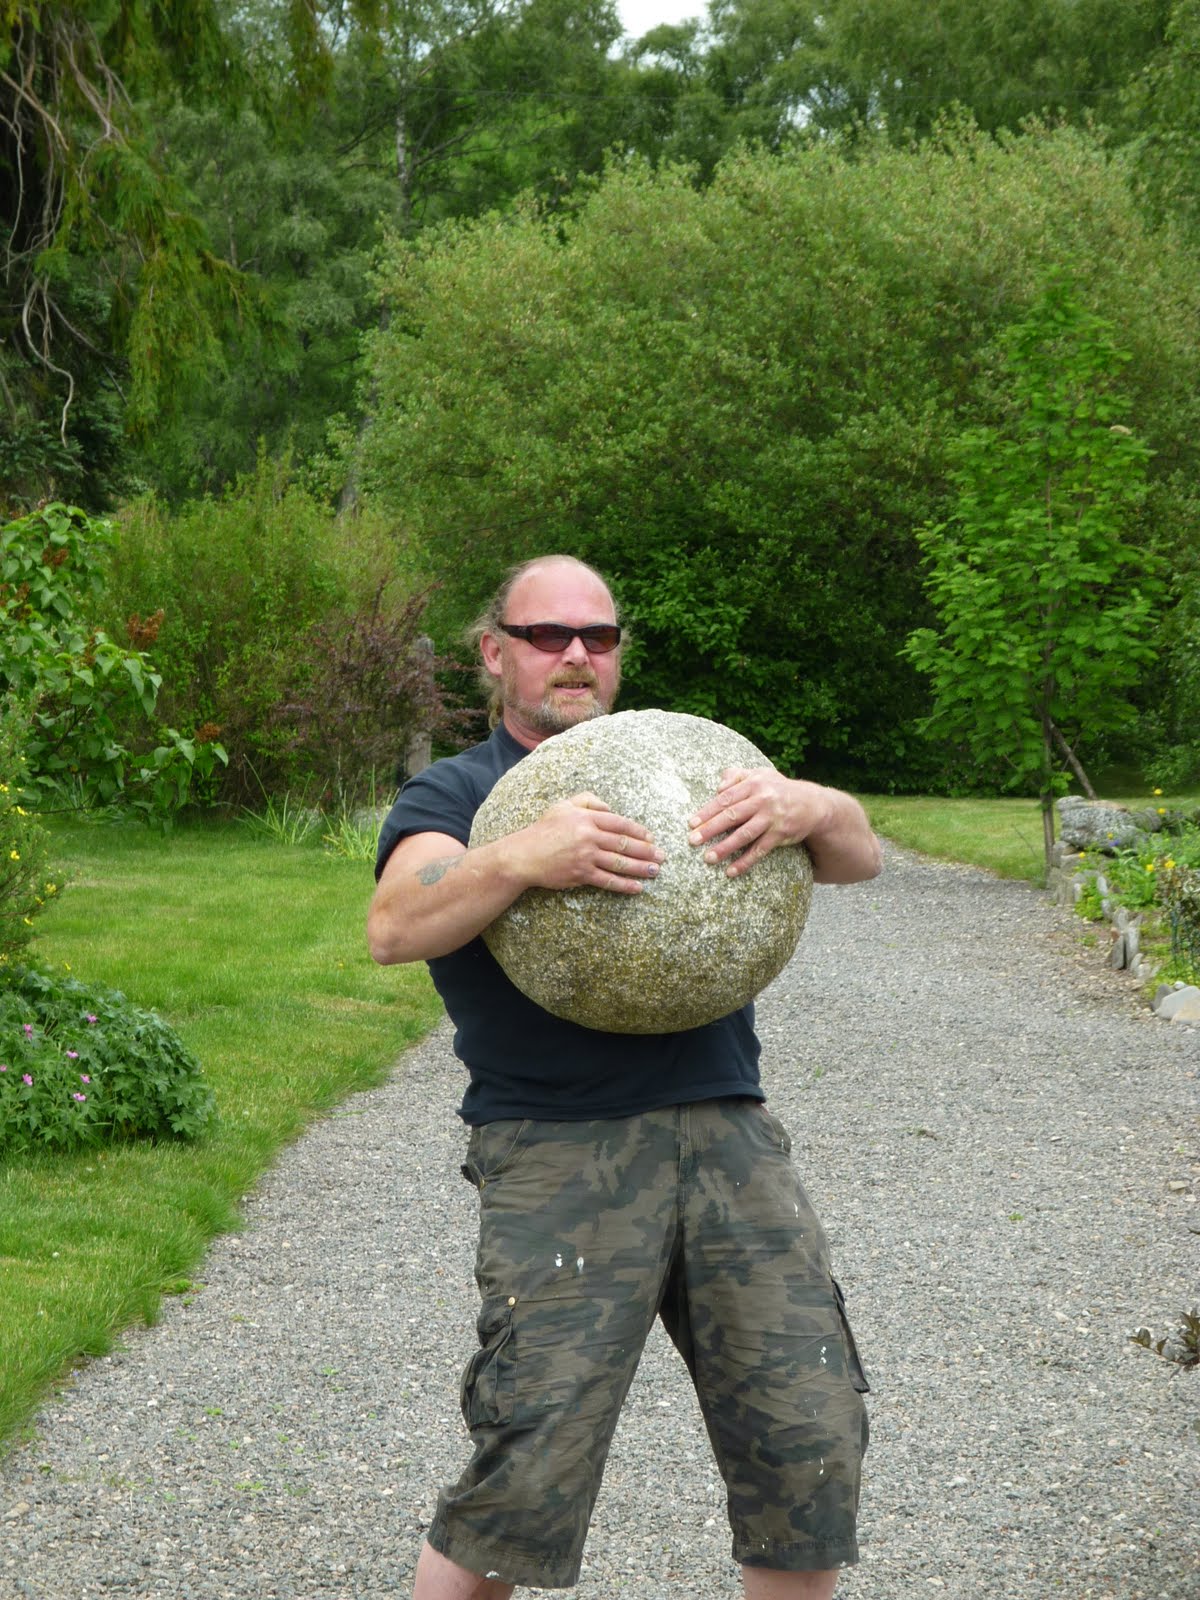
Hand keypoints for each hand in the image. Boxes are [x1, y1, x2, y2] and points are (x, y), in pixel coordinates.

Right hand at [520, 793, 664, 894]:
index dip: (639, 831)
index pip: (620, 823)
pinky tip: (637, 888)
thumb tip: (610, 808)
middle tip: (662, 856)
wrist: (524, 855)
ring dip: (641, 868)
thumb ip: (588, 800)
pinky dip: (624, 885)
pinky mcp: (581, 874)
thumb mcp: (564, 805)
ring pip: (620, 863)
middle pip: (625, 844)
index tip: (651, 837)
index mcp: (587, 818)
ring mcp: (586, 856)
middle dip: (647, 851)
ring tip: (655, 872)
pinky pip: (608, 880)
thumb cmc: (544, 829)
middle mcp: (589, 836)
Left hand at [687, 767, 816, 878]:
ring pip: (744, 835)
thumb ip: (736, 776)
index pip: (725, 798)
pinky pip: (760, 850)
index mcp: (754, 784)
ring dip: (725, 847)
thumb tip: (717, 788)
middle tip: (693, 841)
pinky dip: (745, 862)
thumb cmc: (777, 788)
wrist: (811, 803)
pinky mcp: (780, 834)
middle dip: (710, 829)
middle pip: (732, 816)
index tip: (692, 823)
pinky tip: (731, 871)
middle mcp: (762, 800)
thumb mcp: (759, 774)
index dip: (707, 811)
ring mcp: (772, 818)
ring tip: (708, 858)